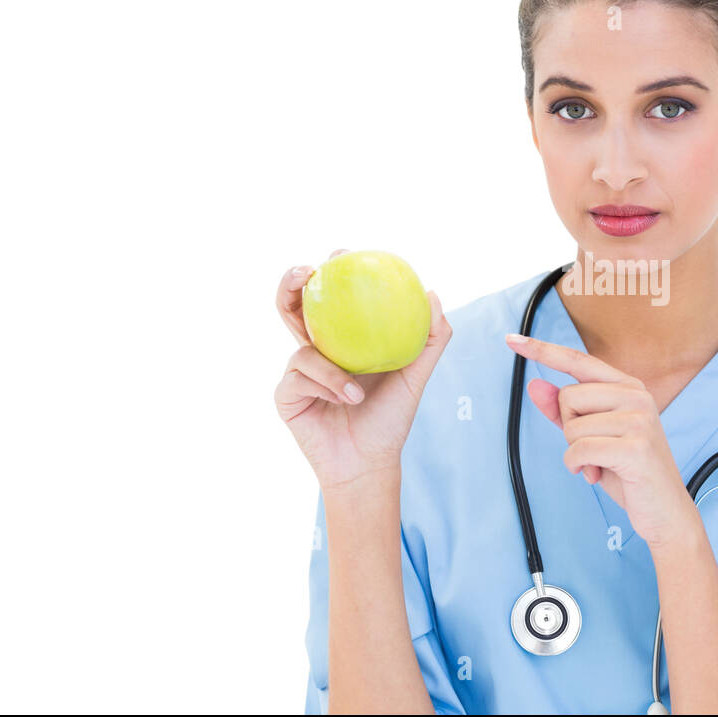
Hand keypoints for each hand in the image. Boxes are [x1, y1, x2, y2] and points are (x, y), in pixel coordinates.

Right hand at [273, 248, 452, 493]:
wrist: (369, 463)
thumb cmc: (390, 419)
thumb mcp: (416, 376)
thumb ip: (430, 338)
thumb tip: (432, 293)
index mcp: (342, 340)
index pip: (330, 300)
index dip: (330, 273)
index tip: (342, 253)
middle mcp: (315, 350)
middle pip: (292, 307)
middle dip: (291, 283)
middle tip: (306, 270)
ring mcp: (297, 372)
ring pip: (301, 348)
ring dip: (329, 366)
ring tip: (356, 388)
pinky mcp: (285, 395)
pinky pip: (300, 377)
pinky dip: (327, 387)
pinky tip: (346, 401)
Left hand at [504, 332, 697, 548]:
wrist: (665, 511)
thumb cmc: (628, 472)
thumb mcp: (592, 438)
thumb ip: (564, 412)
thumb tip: (535, 385)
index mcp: (628, 387)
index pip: (578, 361)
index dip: (543, 350)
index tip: (511, 339)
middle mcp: (637, 396)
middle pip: (569, 396)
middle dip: (569, 428)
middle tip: (593, 450)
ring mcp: (639, 419)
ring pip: (572, 426)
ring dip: (575, 452)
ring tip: (600, 464)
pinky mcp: (635, 446)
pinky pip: (578, 450)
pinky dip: (577, 467)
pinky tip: (595, 475)